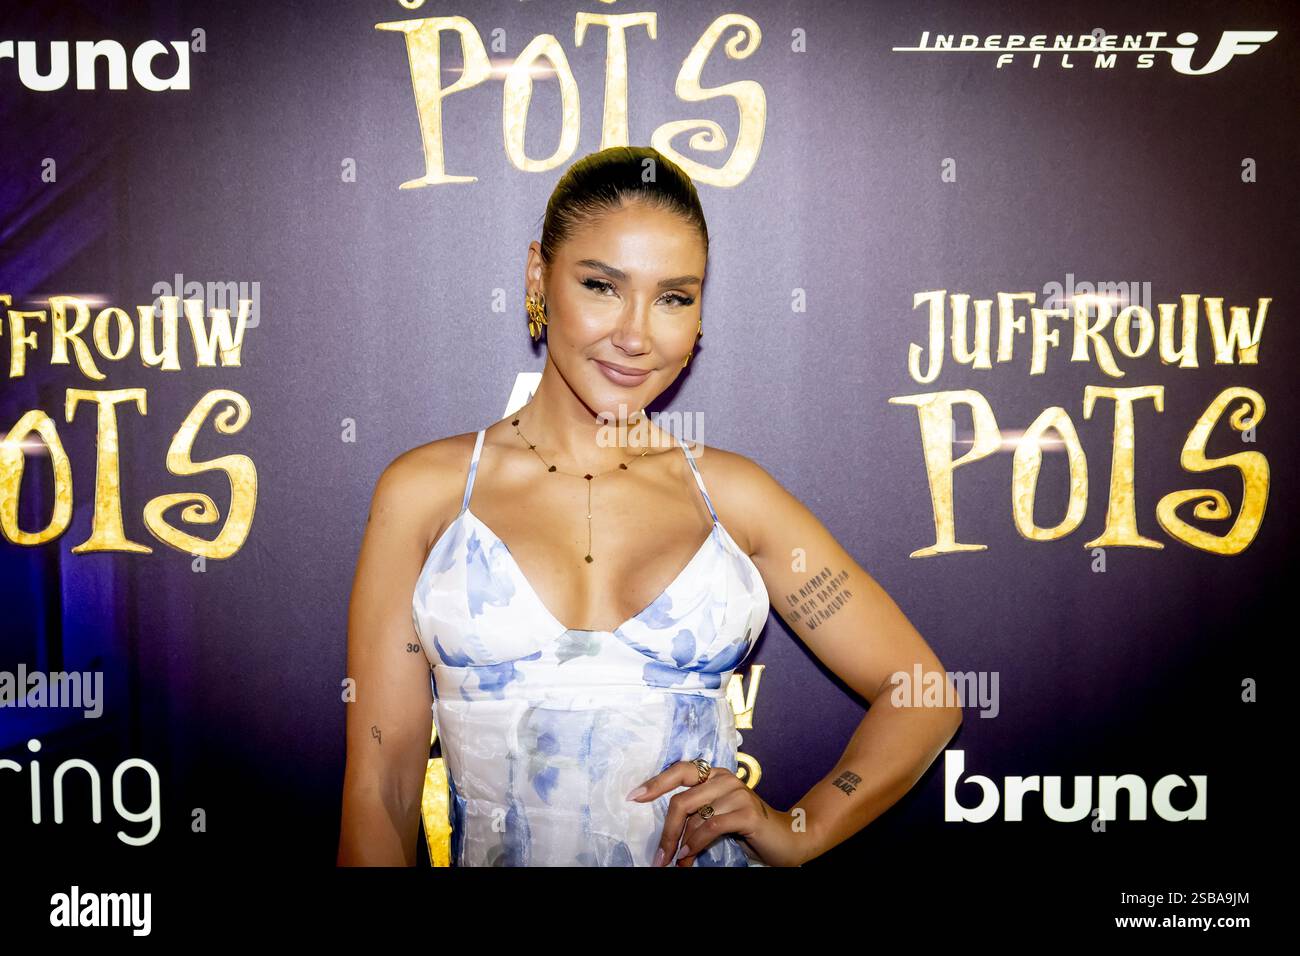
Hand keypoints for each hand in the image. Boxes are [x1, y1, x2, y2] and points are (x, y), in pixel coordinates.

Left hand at [627, 759, 807, 866]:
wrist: (786, 839)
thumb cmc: (746, 829)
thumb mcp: (717, 816)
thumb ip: (696, 814)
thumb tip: (667, 833)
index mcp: (714, 775)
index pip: (680, 770)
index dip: (655, 783)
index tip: (633, 797)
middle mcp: (724, 778)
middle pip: (681, 800)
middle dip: (666, 831)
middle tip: (659, 857)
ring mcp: (737, 793)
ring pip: (695, 817)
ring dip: (682, 845)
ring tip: (676, 864)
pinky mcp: (747, 812)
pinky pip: (712, 827)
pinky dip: (696, 844)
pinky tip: (689, 857)